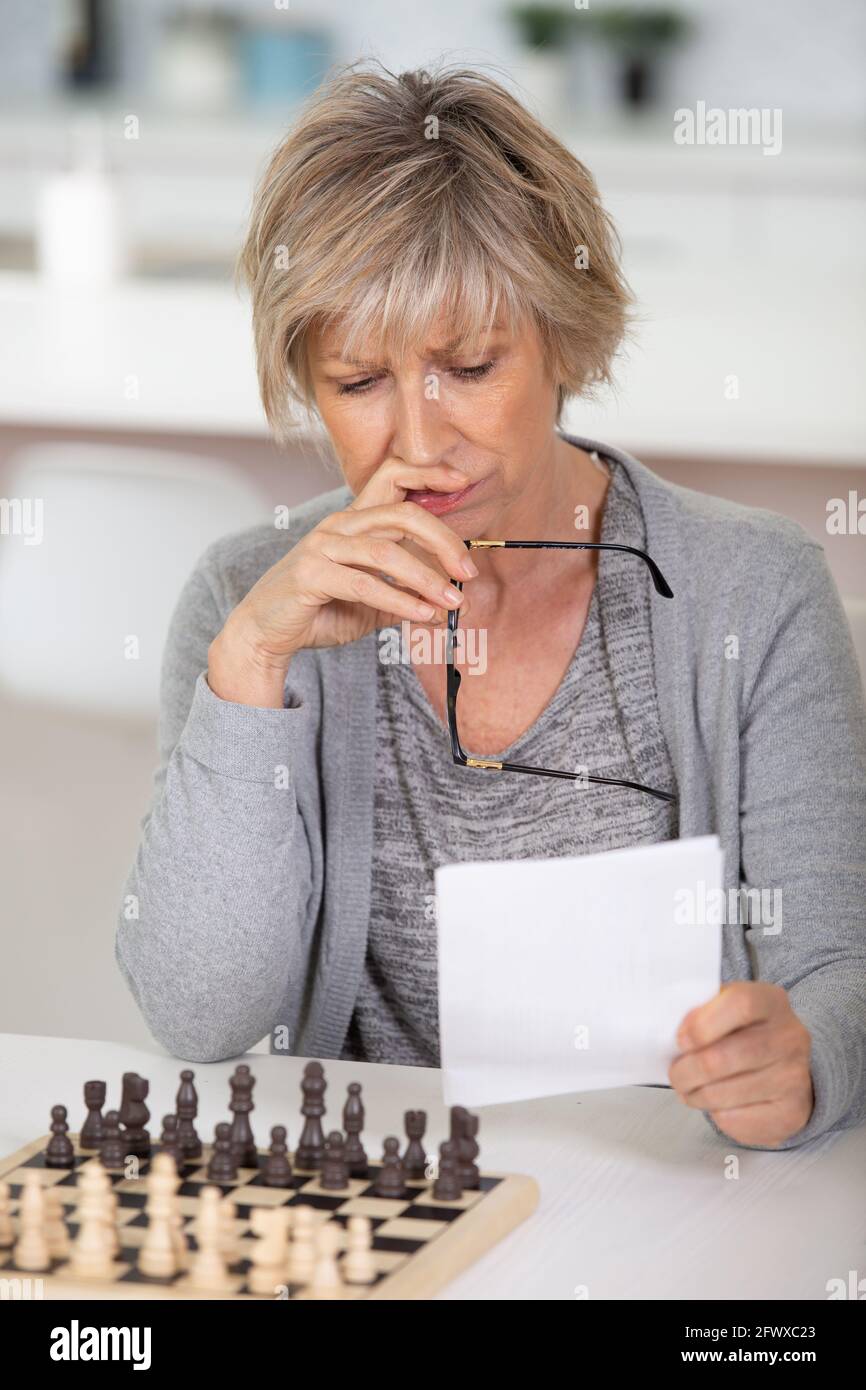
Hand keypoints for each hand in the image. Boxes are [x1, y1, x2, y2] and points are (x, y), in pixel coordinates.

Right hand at [208, 458, 476, 703]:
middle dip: (443, 540)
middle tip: (469, 572)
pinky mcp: (311, 574)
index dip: (426, 472)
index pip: (391, 477)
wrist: (265, 634)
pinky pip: (365, 584)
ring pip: (387, 552)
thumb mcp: (370, 602)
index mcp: (354, 521)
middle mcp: (339, 525)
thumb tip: (446, 599)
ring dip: (427, 579)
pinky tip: (422, 614)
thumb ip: (404, 594)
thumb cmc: (317, 610)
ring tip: (452, 602)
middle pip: (402, 514)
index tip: (461, 481)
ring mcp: (323, 547)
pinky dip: (399, 600)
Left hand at [668, 982, 813, 1146]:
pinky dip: (715, 1114)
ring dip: (696, 1094)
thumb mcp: (726, 1007)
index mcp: (771, 1001)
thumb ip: (702, 1010)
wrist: (784, 1067)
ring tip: (689, 1088)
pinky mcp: (791, 1113)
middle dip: (686, 1070)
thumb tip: (671, 1028)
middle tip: (675, 1074)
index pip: (740, 1003)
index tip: (680, 1040)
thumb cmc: (743, 1033)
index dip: (702, 1024)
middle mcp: (790, 1037)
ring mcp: (794, 1077)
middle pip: (724, 1057)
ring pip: (725, 1093)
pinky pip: (736, 1119)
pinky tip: (716, 1102)